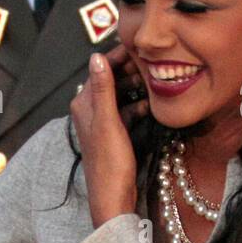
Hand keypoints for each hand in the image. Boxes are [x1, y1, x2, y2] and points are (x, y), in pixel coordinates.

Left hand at [71, 52, 142, 228]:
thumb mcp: (108, 122)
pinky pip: (127, 111)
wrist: (113, 198)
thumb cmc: (109, 163)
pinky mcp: (114, 133)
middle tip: (156, 62)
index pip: (101, 69)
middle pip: (112, 80)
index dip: (120, 56)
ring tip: (157, 79)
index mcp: (84, 104)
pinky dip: (138, 106)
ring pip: (121, 95)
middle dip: (132, 70)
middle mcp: (89, 110)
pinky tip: (153, 105)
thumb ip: (103, 89)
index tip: (142, 45)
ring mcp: (102, 122)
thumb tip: (96, 57)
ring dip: (137, 87)